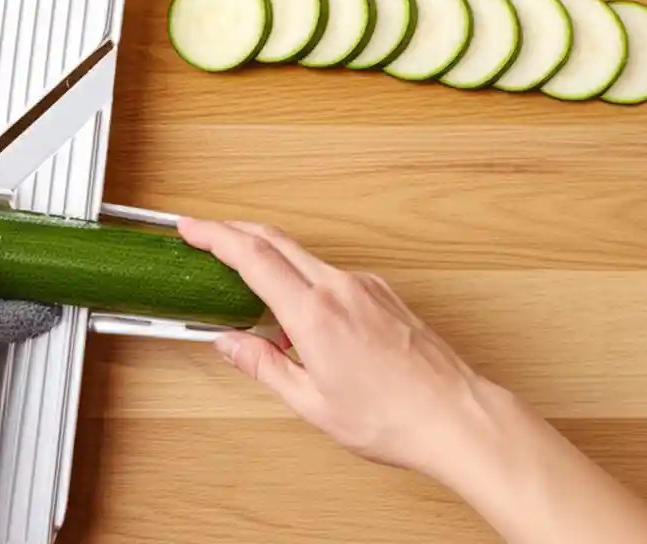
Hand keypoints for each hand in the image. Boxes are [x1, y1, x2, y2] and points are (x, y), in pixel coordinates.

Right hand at [179, 218, 646, 543]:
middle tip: (206, 236)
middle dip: (236, 232)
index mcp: (315, 313)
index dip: (216, 236)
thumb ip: (264, 365)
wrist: (455, 416)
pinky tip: (301, 314)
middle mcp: (341, 288)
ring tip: (249, 287)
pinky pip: (331, 275)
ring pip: (305, 257)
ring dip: (271, 258)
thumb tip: (229, 343)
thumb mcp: (311, 402)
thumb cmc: (391, 418)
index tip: (191, 227)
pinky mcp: (384, 294)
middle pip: (277, 241)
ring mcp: (366, 286)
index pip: (253, 257)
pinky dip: (305, 281)